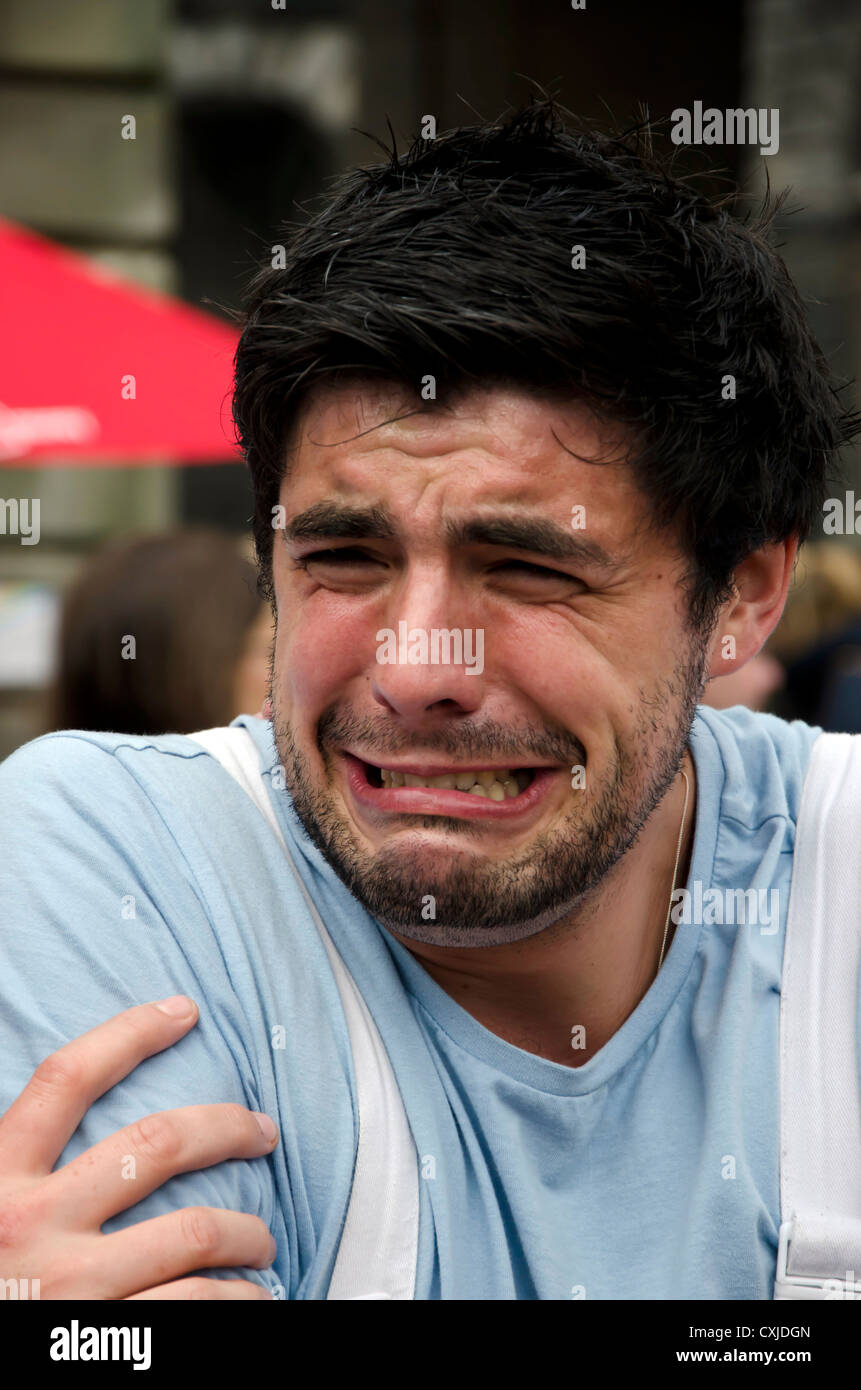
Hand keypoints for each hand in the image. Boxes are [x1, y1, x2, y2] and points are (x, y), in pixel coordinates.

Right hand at [0, 996, 279, 1299]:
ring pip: (193, 1234)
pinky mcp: (103, 1350)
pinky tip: (251, 1302)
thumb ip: (18, 1165)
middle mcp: (32, 1228)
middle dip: (226, 1127)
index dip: (128, 1033)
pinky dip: (239, 1305)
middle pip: (154, 1146)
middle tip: (263, 1131)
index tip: (182, 1009)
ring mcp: (72, 1293)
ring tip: (262, 1241)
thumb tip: (67, 1106)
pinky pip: (196, 1313)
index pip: (66, 1080)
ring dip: (247, 1232)